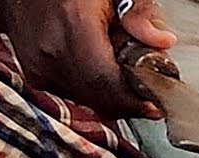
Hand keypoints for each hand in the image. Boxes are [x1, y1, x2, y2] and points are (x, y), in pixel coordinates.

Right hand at [3, 0, 176, 118]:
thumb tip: (162, 41)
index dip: (134, 100)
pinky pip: (75, 94)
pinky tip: (99, 66)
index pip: (106, 81)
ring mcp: (40, 67)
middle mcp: (52, 51)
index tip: (157, 104)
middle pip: (100, 98)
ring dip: (112, 94)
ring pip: (89, 101)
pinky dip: (93, 89)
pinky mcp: (36, 76)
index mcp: (73, 24)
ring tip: (121, 68)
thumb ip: (137, 12)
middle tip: (148, 89)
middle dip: (129, 100)